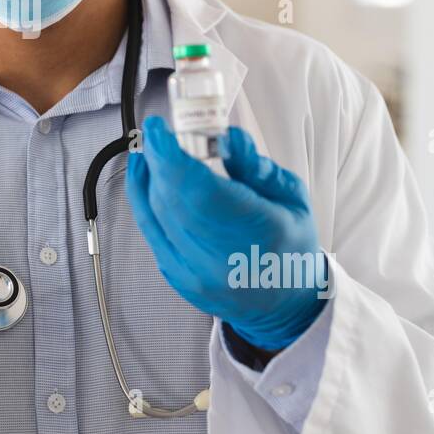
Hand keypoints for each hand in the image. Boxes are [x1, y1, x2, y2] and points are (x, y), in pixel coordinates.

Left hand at [126, 118, 326, 350]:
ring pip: (157, 215)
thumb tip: (227, 137)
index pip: (204, 193)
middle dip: (158, 161)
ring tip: (152, 148)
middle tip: (157, 132)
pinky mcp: (178, 278)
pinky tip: (144, 174)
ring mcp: (197, 274)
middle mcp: (224, 260)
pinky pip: (150, 232)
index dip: (173, 159)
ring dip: (149, 176)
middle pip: (175, 202)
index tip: (160, 131)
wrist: (284, 302)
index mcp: (261, 234)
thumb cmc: (290, 245)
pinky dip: (142, 199)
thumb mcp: (291, 197)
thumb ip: (256, 166)